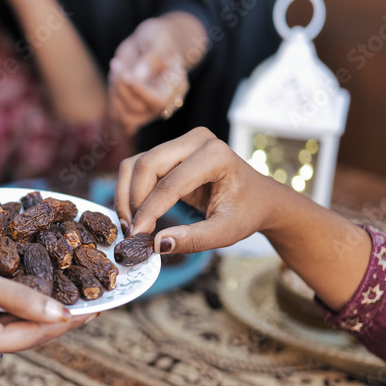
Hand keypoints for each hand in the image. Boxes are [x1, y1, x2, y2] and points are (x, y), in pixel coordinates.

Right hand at [0, 241, 94, 370]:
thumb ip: (20, 297)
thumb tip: (62, 313)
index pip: (34, 335)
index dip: (69, 319)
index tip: (99, 306)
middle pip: (22, 336)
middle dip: (55, 316)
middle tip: (90, 297)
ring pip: (6, 330)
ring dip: (33, 312)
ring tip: (68, 292)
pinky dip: (9, 310)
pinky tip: (29, 293)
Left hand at [108, 13, 205, 135]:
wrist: (148, 43)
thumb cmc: (157, 39)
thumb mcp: (158, 41)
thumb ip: (152, 58)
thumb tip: (139, 76)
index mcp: (176, 88)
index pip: (159, 102)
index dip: (140, 91)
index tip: (126, 74)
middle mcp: (163, 104)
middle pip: (137, 108)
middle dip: (121, 86)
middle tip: (116, 63)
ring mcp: (147, 110)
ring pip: (124, 116)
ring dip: (114, 93)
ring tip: (116, 68)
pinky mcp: (131, 110)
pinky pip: (116, 116)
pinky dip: (110, 99)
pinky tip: (114, 79)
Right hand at [114, 127, 284, 253]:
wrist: (258, 198)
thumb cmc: (247, 213)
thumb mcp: (227, 231)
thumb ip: (194, 239)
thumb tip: (157, 244)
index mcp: (215, 155)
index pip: (170, 183)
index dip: (148, 212)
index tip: (137, 238)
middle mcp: (195, 140)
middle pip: (146, 166)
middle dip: (134, 201)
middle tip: (133, 233)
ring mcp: (181, 142)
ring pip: (136, 164)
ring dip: (127, 196)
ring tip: (132, 225)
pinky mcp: (169, 151)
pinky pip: (138, 167)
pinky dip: (131, 191)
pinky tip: (137, 215)